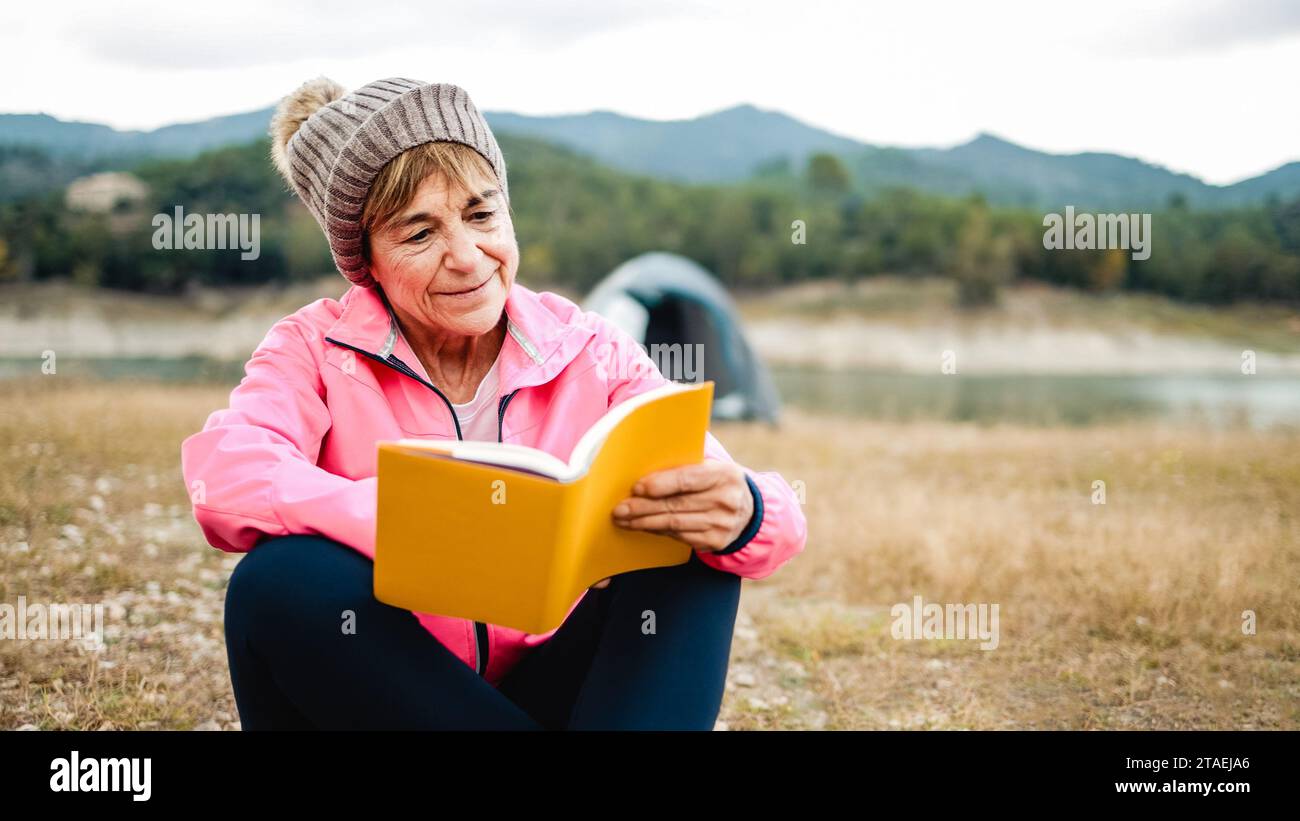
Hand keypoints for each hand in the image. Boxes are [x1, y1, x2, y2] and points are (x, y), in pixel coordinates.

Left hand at [611, 461, 753, 553]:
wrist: (748, 511)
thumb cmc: (718, 483)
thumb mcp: (712, 467)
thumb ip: (686, 466)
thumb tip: (644, 467)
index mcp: (724, 474)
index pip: (687, 479)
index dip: (660, 484)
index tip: (636, 488)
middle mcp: (726, 501)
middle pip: (676, 505)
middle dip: (643, 508)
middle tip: (619, 509)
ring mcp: (722, 524)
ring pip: (674, 524)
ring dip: (644, 522)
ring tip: (624, 519)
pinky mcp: (715, 542)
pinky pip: (679, 536)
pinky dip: (657, 531)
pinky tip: (642, 526)